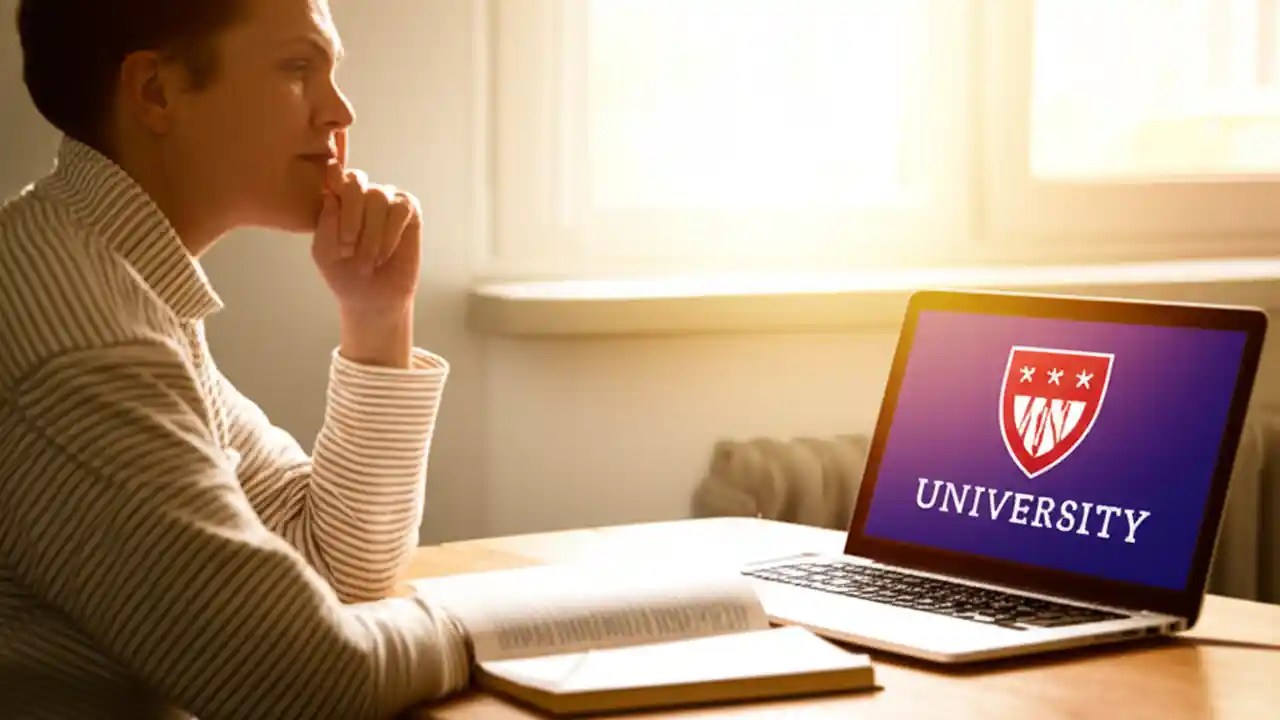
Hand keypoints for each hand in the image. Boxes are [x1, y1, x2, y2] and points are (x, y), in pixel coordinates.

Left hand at [312, 130, 422, 313]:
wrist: (373, 299)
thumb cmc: (345, 274)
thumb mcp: (324, 252)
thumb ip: (325, 224)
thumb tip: (331, 195)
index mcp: (338, 200)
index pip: (337, 175)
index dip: (335, 173)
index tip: (332, 177)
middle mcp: (363, 195)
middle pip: (357, 182)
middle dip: (350, 215)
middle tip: (348, 247)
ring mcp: (387, 201)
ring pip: (379, 196)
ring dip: (371, 232)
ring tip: (368, 259)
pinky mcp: (409, 212)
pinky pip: (400, 209)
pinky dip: (390, 233)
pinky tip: (384, 254)